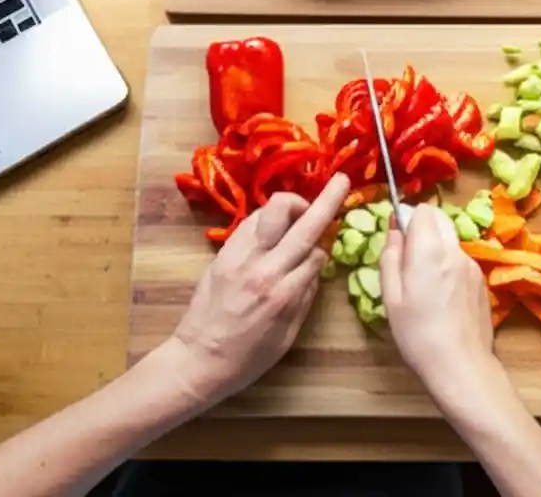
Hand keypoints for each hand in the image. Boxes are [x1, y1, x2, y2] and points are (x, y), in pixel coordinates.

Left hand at [168, 173, 350, 405]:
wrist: (198, 359)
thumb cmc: (247, 358)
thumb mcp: (287, 336)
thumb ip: (304, 298)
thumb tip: (316, 267)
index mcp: (285, 294)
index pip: (317, 253)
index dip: (326, 247)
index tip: (330, 243)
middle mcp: (264, 269)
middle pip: (301, 223)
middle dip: (326, 200)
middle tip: (341, 181)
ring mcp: (240, 257)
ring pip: (272, 211)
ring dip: (291, 204)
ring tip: (298, 210)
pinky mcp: (222, 254)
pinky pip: (249, 223)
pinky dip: (266, 219)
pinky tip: (270, 228)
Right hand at [380, 204, 494, 387]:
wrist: (461, 365)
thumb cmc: (417, 334)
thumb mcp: (391, 296)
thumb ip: (391, 256)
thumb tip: (395, 229)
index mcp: (430, 251)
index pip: (422, 210)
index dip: (407, 219)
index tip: (398, 241)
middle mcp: (455, 251)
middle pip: (439, 219)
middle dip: (422, 229)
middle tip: (408, 261)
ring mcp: (472, 266)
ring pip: (450, 241)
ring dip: (435, 249)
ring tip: (424, 285)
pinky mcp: (482, 282)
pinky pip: (460, 261)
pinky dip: (448, 266)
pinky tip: (441, 297)